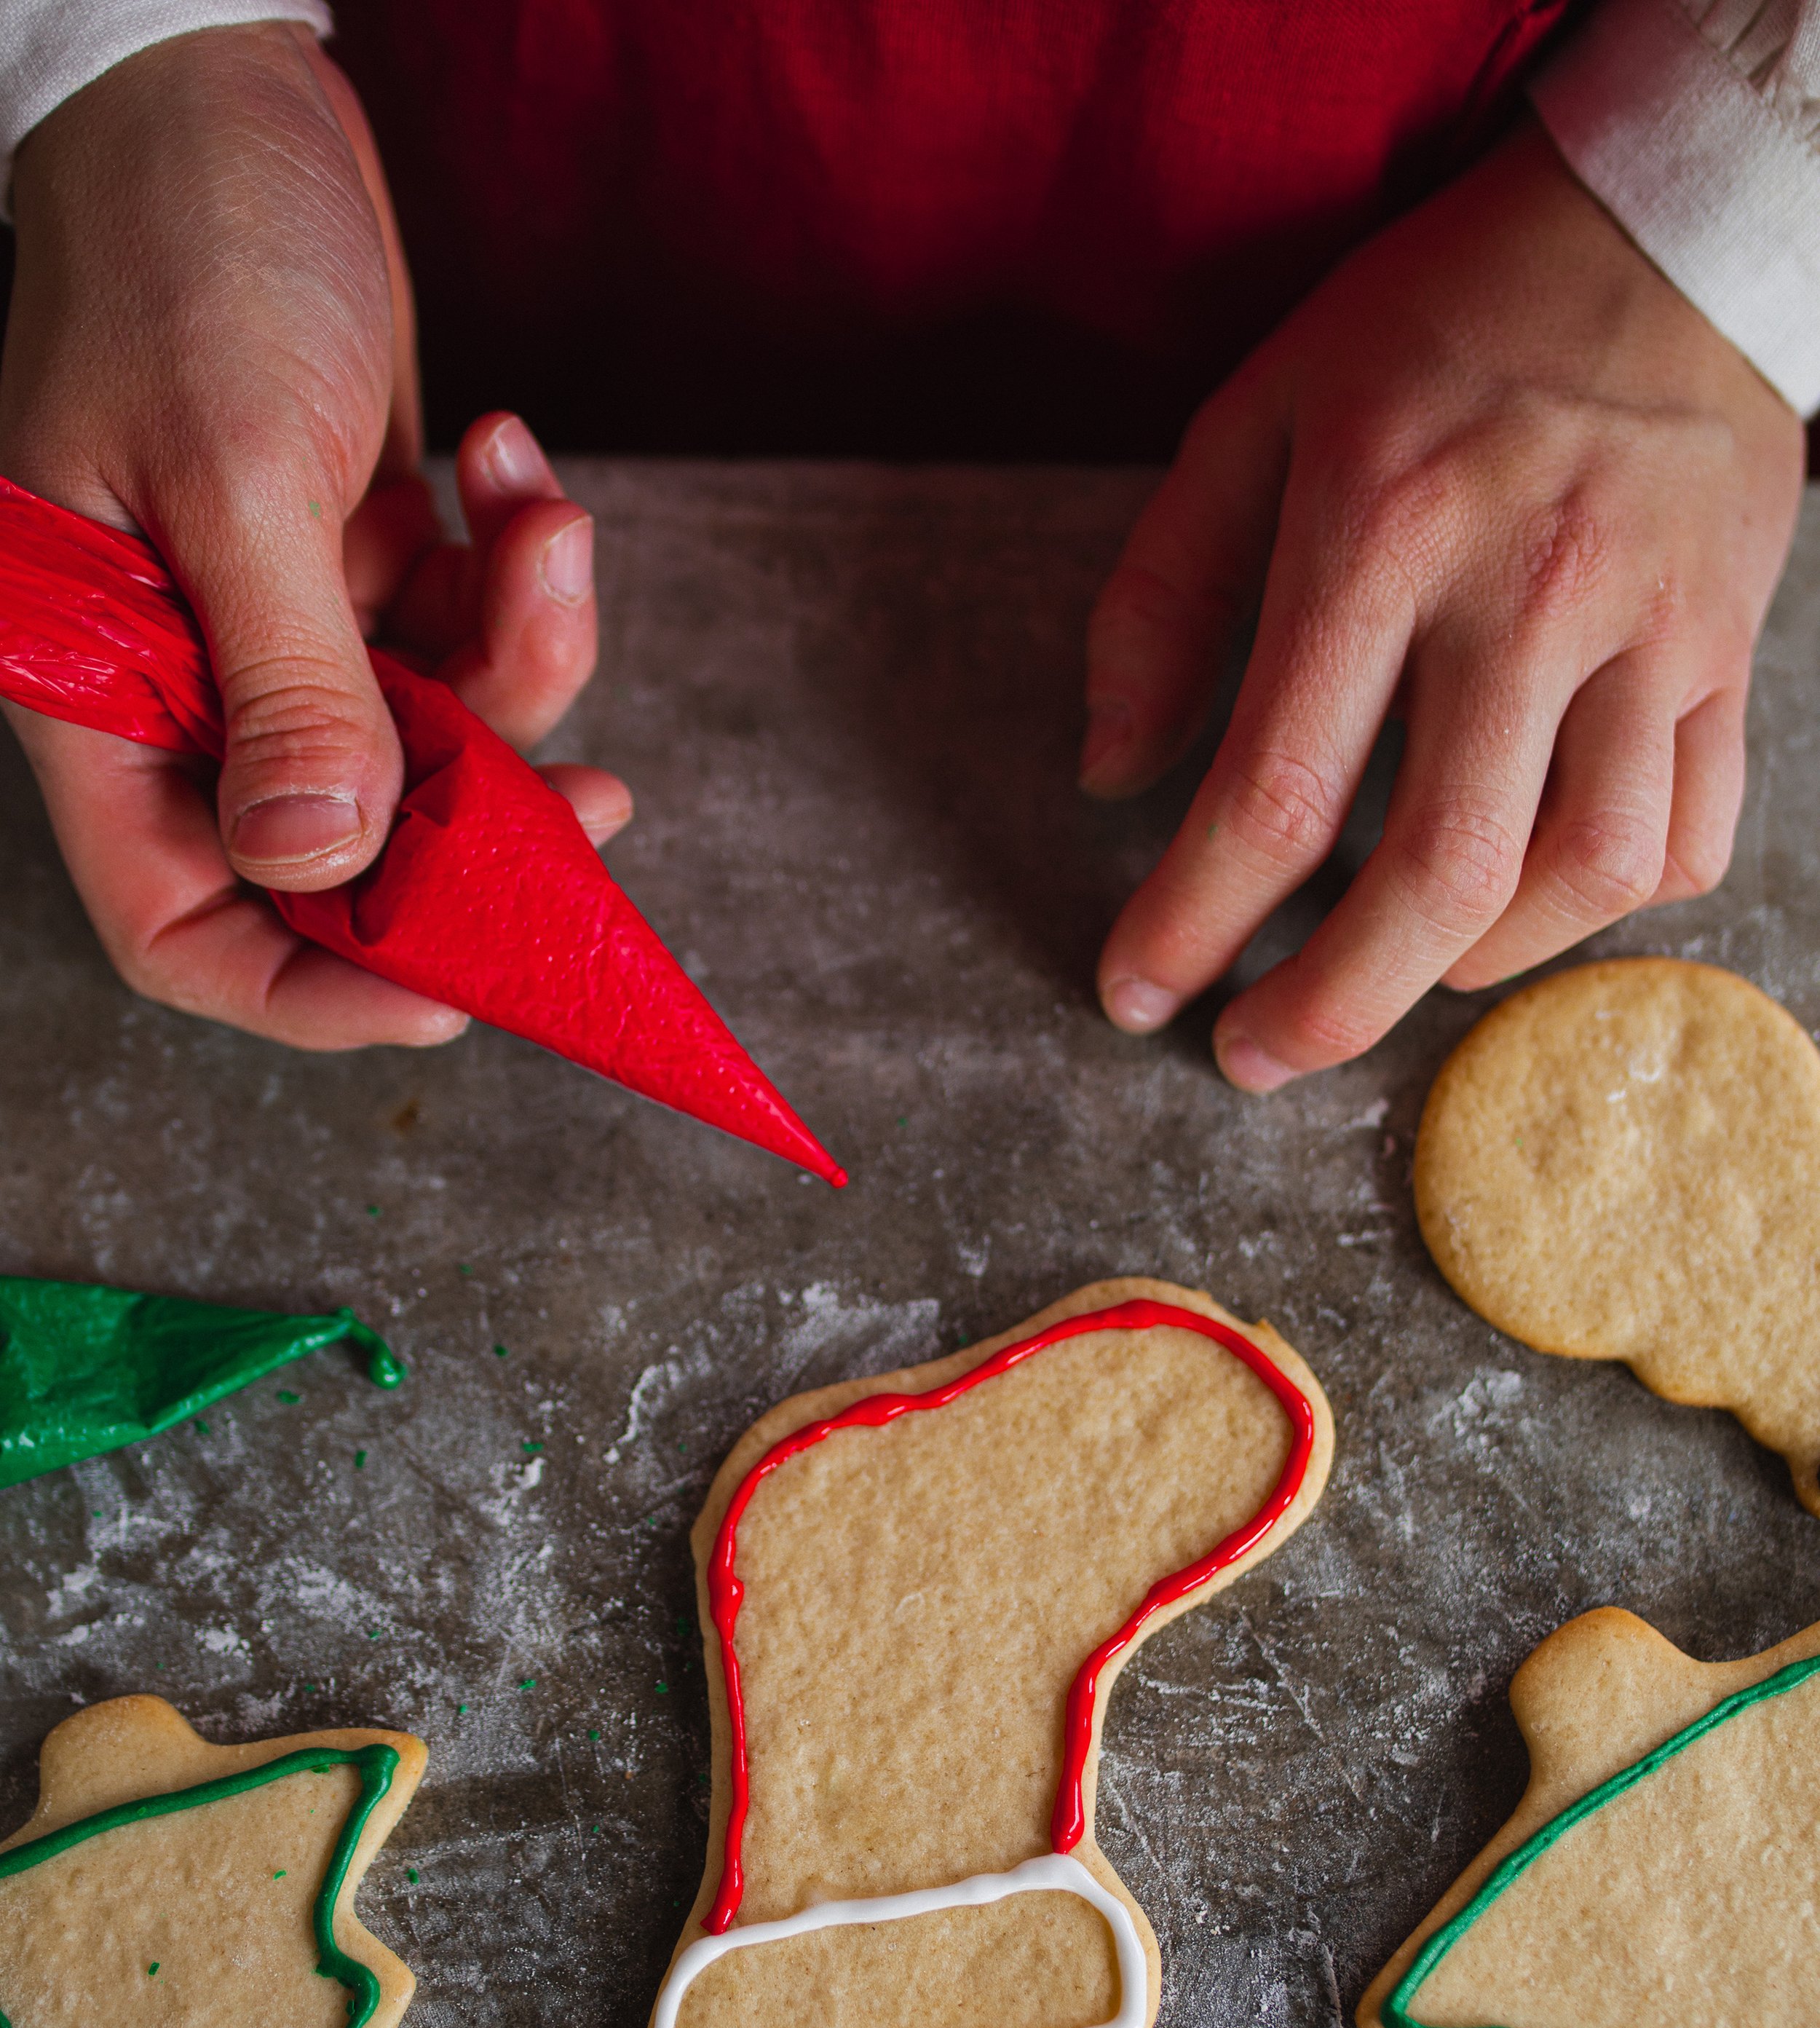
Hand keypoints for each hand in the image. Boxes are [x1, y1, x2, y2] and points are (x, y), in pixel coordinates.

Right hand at [0, 24, 627, 1049]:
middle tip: (591, 795)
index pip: (185, 924)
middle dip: (480, 824)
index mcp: (97, 691)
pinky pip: (468, 640)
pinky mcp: (361, 573)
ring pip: (441, 747)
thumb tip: (326, 862)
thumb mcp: (235, 472)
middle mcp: (189, 687)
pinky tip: (510, 463)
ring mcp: (281, 634)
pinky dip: (517, 574)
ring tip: (537, 526)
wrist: (222, 93)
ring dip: (526, 659)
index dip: (315, 988)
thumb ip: (287, 680)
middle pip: (345, 857)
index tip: (455, 989)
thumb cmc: (184, 250)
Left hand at [1085, 120, 1805, 1089]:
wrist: (1665, 230)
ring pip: (1580, 876)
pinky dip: (1600, 908)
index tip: (1138, 992)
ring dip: (1465, 969)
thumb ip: (1162, 595)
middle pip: (1436, 874)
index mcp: (1383, 529)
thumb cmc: (1437, 324)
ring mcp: (1648, 630)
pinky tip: (1521, 902)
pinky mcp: (1727, 651)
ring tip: (1386, 974)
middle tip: (1251, 1055)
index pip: (1277, 788)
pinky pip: (1686, 836)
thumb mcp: (1256, 412)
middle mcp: (1528, 592)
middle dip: (1326, 1004)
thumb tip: (1109, 773)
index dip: (1192, 921)